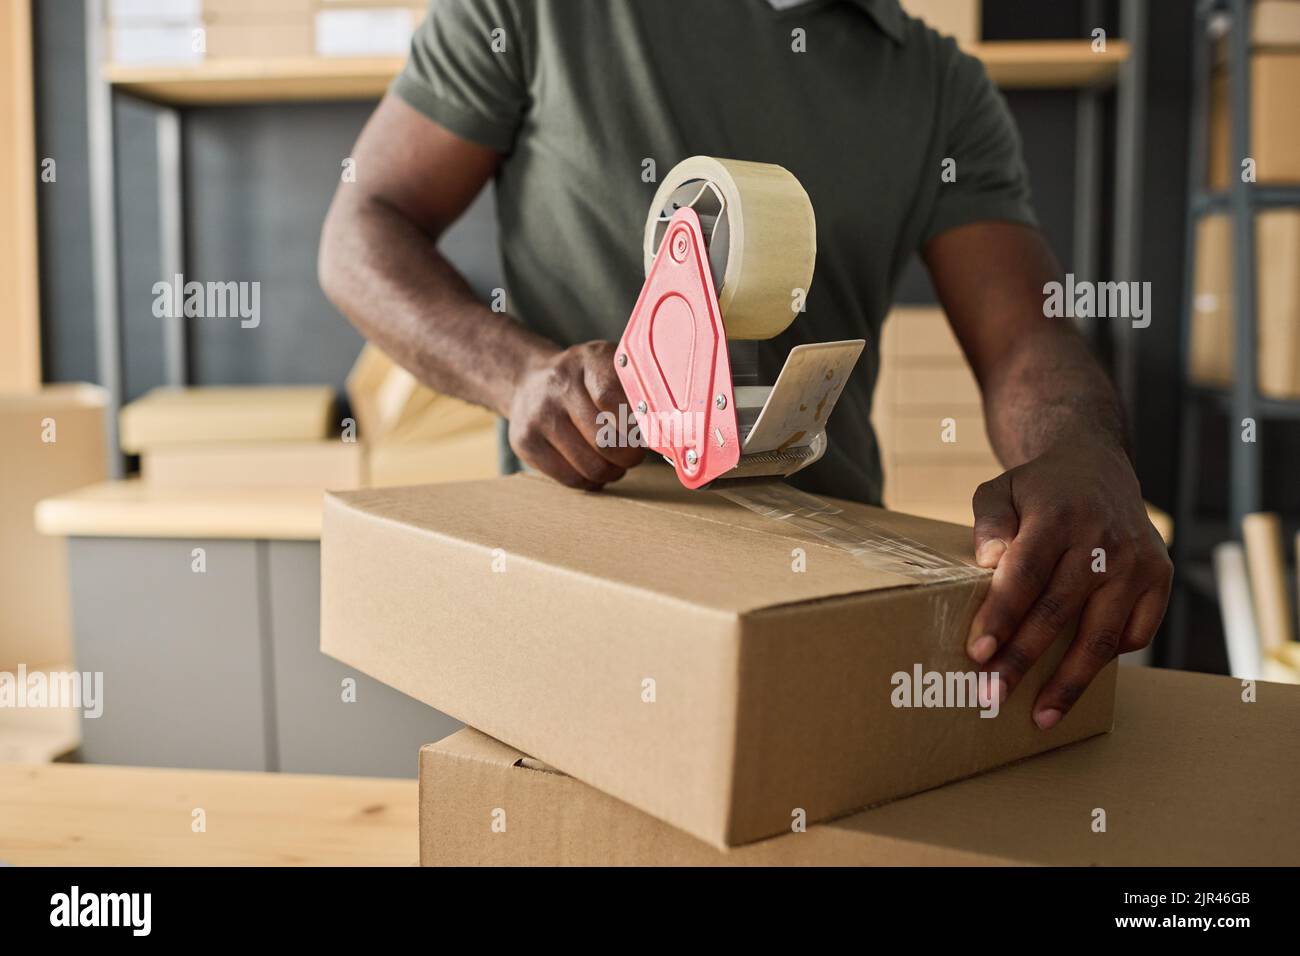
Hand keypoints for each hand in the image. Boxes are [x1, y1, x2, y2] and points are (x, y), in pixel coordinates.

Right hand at [507, 340, 644, 489]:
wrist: (527, 381)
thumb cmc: (584, 380)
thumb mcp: (608, 365)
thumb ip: (636, 386)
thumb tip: (672, 421)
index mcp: (587, 361)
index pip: (612, 397)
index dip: (636, 425)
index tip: (651, 434)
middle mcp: (559, 385)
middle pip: (605, 440)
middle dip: (629, 455)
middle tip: (633, 454)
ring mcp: (538, 415)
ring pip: (591, 465)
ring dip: (612, 471)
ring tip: (615, 462)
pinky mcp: (525, 442)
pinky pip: (571, 478)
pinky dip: (591, 480)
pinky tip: (594, 467)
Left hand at [966, 437, 1171, 728]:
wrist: (1099, 467)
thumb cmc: (1038, 490)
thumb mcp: (1001, 489)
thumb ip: (988, 521)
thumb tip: (988, 561)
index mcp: (1058, 517)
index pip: (1025, 574)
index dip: (1001, 617)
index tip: (978, 654)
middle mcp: (1103, 542)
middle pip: (1058, 612)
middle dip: (1023, 660)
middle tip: (993, 695)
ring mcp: (1137, 563)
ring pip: (1101, 635)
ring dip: (1069, 681)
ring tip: (1040, 716)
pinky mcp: (1160, 578)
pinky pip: (1136, 634)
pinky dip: (1106, 658)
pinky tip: (1077, 675)